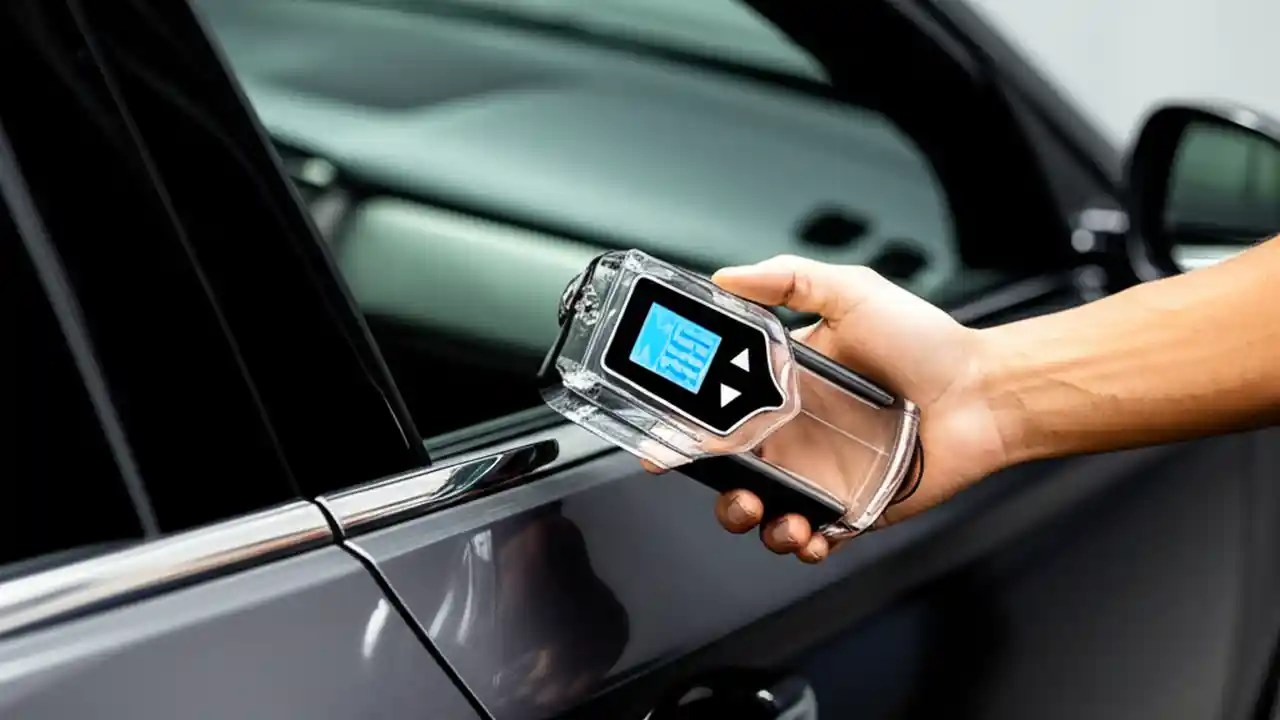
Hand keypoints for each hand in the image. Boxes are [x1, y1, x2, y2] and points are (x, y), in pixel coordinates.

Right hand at [647, 255, 1008, 562]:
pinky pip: (813, 538)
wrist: (985, 392)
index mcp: (786, 388)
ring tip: (769, 515)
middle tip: (729, 488)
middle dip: (717, 492)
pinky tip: (807, 534)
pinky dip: (800, 545)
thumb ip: (788, 279)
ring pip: (764, 512)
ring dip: (752, 522)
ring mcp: (823, 475)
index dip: (687, 432)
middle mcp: (797, 434)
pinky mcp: (854, 509)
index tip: (661, 444)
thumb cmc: (927, 343)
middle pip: (732, 474)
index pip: (721, 413)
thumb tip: (726, 277)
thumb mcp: (852, 293)